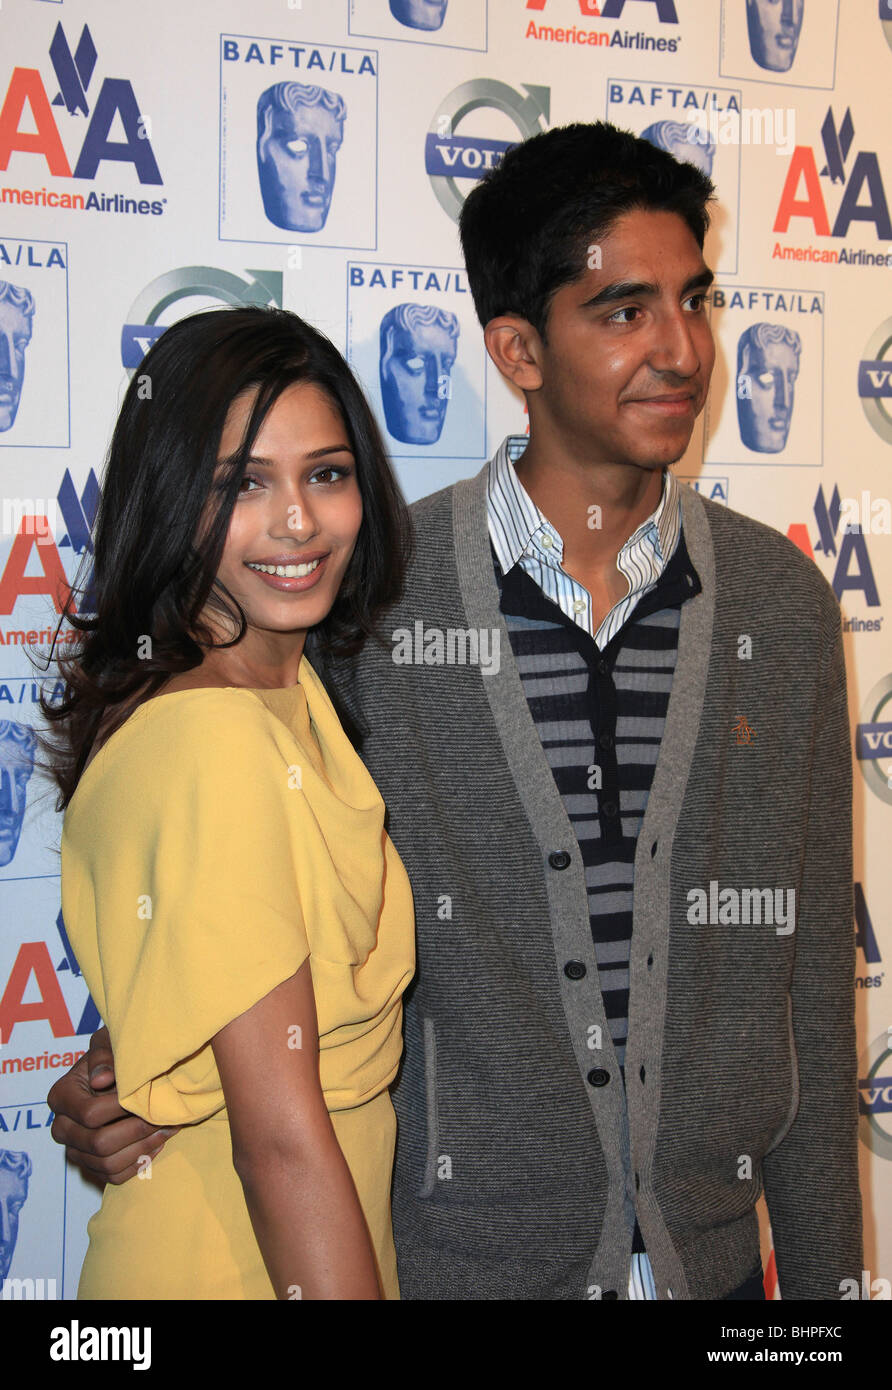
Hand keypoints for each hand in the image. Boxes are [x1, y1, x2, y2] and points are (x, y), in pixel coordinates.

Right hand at [48, 1026, 178, 1185]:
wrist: (118, 1074)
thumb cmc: (114, 1054)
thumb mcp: (109, 1043)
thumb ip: (104, 1056)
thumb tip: (100, 1080)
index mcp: (61, 1096)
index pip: (90, 1114)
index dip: (121, 1109)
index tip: (145, 1098)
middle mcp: (61, 1127)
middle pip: (99, 1143)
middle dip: (137, 1130)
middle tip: (164, 1117)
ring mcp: (74, 1150)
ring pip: (107, 1164)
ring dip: (143, 1148)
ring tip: (167, 1129)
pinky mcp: (91, 1166)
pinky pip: (114, 1176)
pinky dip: (140, 1163)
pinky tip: (158, 1142)